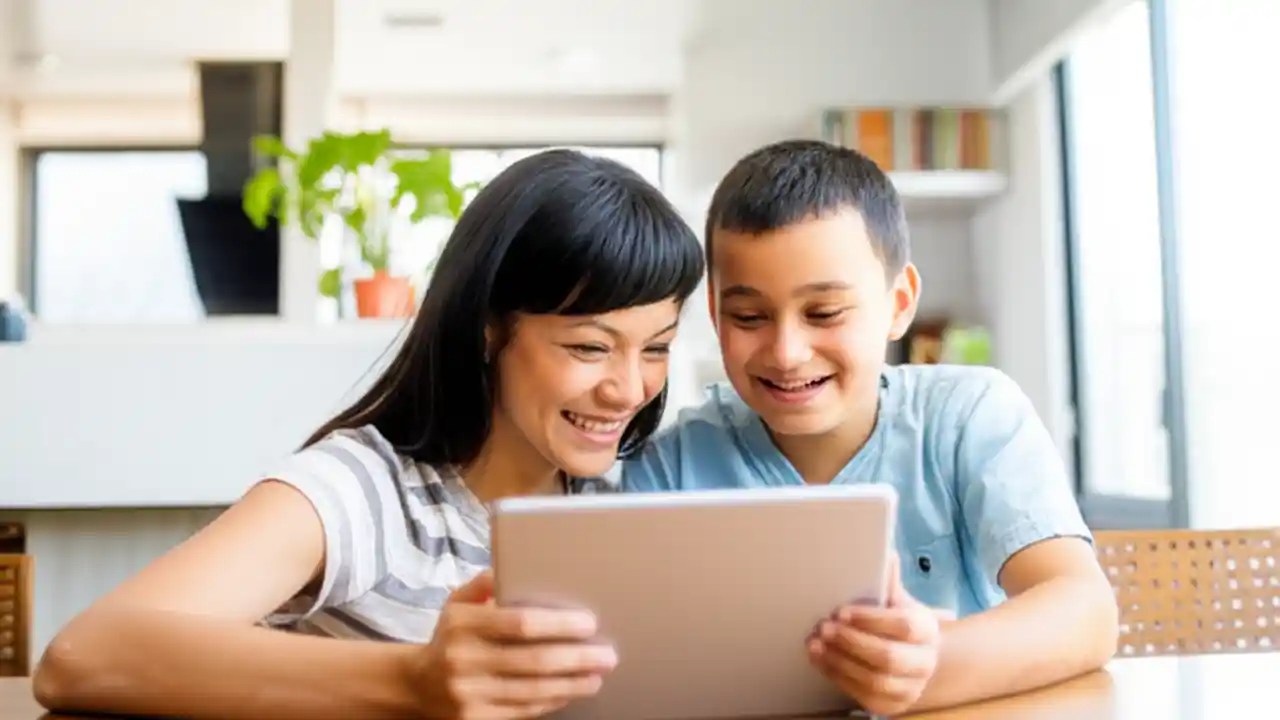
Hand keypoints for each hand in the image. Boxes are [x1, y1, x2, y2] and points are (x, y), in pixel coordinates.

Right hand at [414, 571, 617, 718]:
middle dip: (577, 658)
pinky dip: (552, 701)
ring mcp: (467, 694)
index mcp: (462, 625)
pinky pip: (523, 711)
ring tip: (597, 675)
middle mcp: (463, 660)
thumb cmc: (451, 637)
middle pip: (533, 661)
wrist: (416, 685)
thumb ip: (485, 583)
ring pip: (533, 691)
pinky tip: (570, 691)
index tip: (588, 623)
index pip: (519, 624)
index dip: (558, 625)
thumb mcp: (457, 602)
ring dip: (572, 684)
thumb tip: (514, 565)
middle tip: (607, 654)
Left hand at [807, 554, 950, 715]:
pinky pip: (865, 697)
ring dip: (840, 662)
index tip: (841, 611)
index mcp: (927, 630)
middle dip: (852, 642)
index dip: (871, 619)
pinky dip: (838, 677)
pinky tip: (821, 660)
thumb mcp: (897, 601)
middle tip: (823, 628)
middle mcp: (924, 662)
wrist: (915, 658)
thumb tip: (883, 554)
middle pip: (889, 657)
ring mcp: (911, 687)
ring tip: (816, 644)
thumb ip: (888, 583)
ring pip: (875, 681)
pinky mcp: (894, 705)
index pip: (904, 626)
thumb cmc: (898, 622)